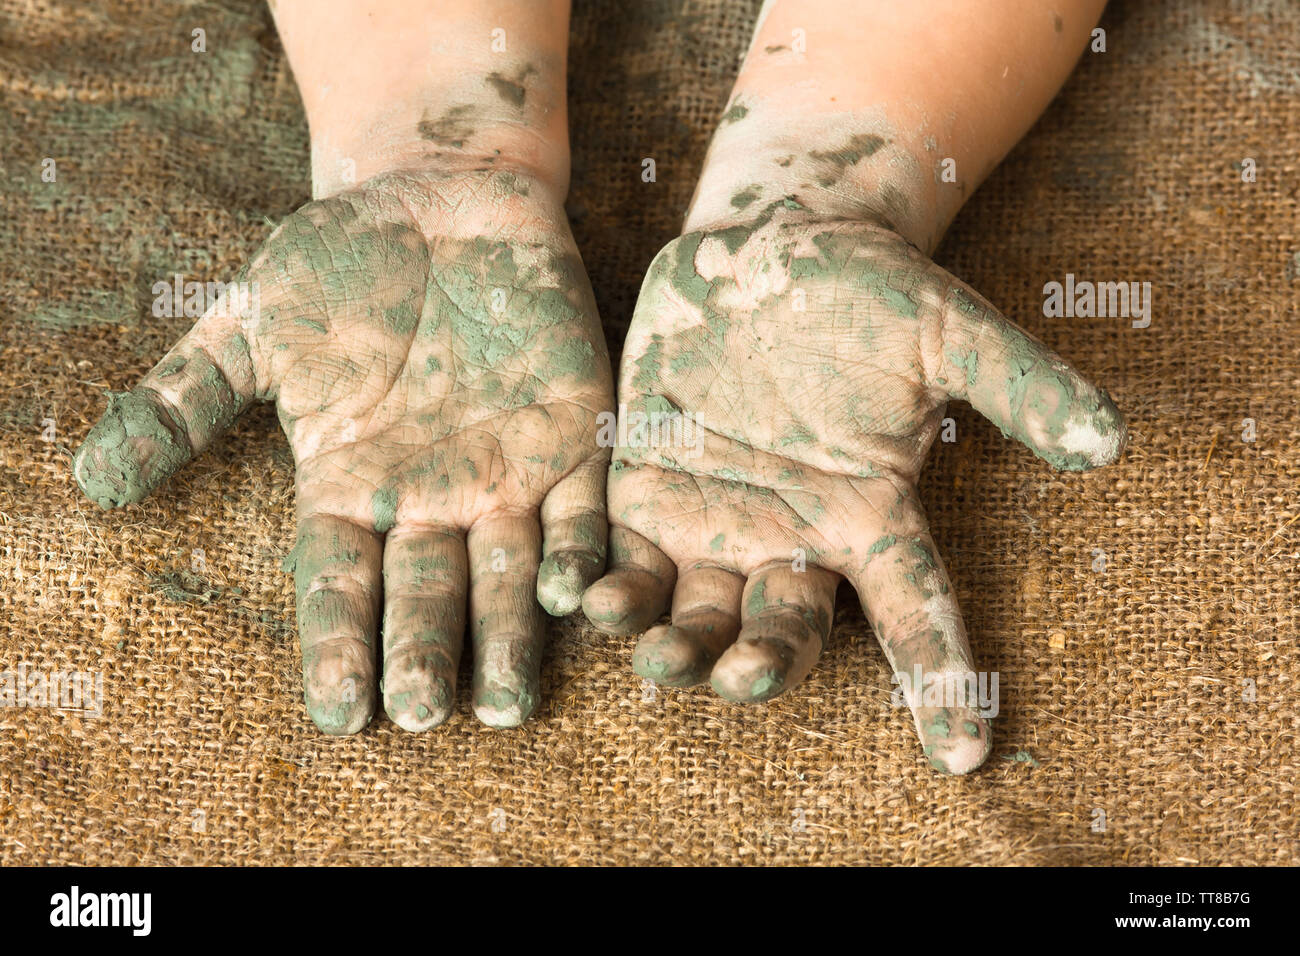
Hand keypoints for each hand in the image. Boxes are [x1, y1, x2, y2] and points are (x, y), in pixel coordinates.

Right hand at [73, 167, 612, 732]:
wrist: (445, 193)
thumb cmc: (344, 260)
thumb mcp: (255, 324)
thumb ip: (189, 398)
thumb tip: (93, 477)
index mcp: (351, 484)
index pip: (339, 581)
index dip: (337, 644)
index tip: (336, 712)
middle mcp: (430, 497)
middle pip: (426, 593)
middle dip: (425, 653)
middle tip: (423, 713)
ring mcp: (506, 472)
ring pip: (508, 574)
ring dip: (510, 638)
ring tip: (508, 705)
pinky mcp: (573, 436)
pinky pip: (580, 507)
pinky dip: (575, 550)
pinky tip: (567, 591)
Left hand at [582, 206, 1124, 773]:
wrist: (767, 250)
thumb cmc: (867, 290)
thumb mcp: (947, 330)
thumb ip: (1016, 384)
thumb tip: (1109, 440)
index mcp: (867, 513)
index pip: (915, 610)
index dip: (940, 679)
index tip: (963, 752)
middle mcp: (788, 536)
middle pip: (783, 631)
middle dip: (767, 663)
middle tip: (747, 674)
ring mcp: (710, 521)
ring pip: (690, 613)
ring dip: (671, 644)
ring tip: (653, 651)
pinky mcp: (640, 488)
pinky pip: (612, 555)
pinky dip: (594, 581)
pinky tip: (574, 592)